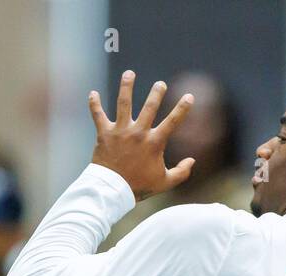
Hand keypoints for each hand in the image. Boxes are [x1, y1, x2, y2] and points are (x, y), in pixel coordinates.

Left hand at [88, 70, 194, 201]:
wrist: (113, 191)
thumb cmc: (139, 186)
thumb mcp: (164, 182)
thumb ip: (181, 172)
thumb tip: (192, 160)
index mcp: (154, 143)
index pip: (172, 121)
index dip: (183, 108)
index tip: (189, 96)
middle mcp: (138, 133)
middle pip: (149, 107)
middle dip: (156, 93)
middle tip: (160, 84)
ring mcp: (120, 131)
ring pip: (123, 103)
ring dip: (127, 87)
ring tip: (129, 73)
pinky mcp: (104, 134)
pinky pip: (98, 115)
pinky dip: (94, 104)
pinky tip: (92, 93)